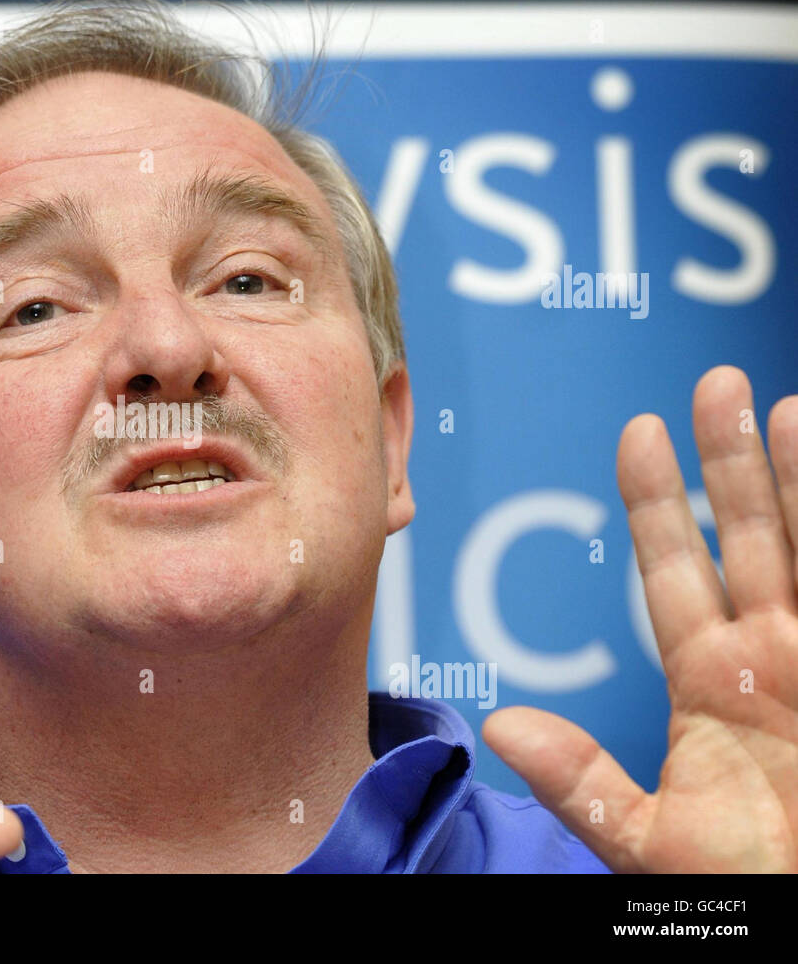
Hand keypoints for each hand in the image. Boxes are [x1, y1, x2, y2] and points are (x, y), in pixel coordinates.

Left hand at [483, 366, 797, 871]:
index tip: (639, 433)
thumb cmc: (744, 890)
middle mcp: (771, 659)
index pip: (674, 569)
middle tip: (717, 381)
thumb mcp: (653, 842)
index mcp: (711, 684)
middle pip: (747, 537)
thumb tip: (500, 727)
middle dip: (733, 462)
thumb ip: (584, 782)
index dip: (657, 502)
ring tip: (783, 404)